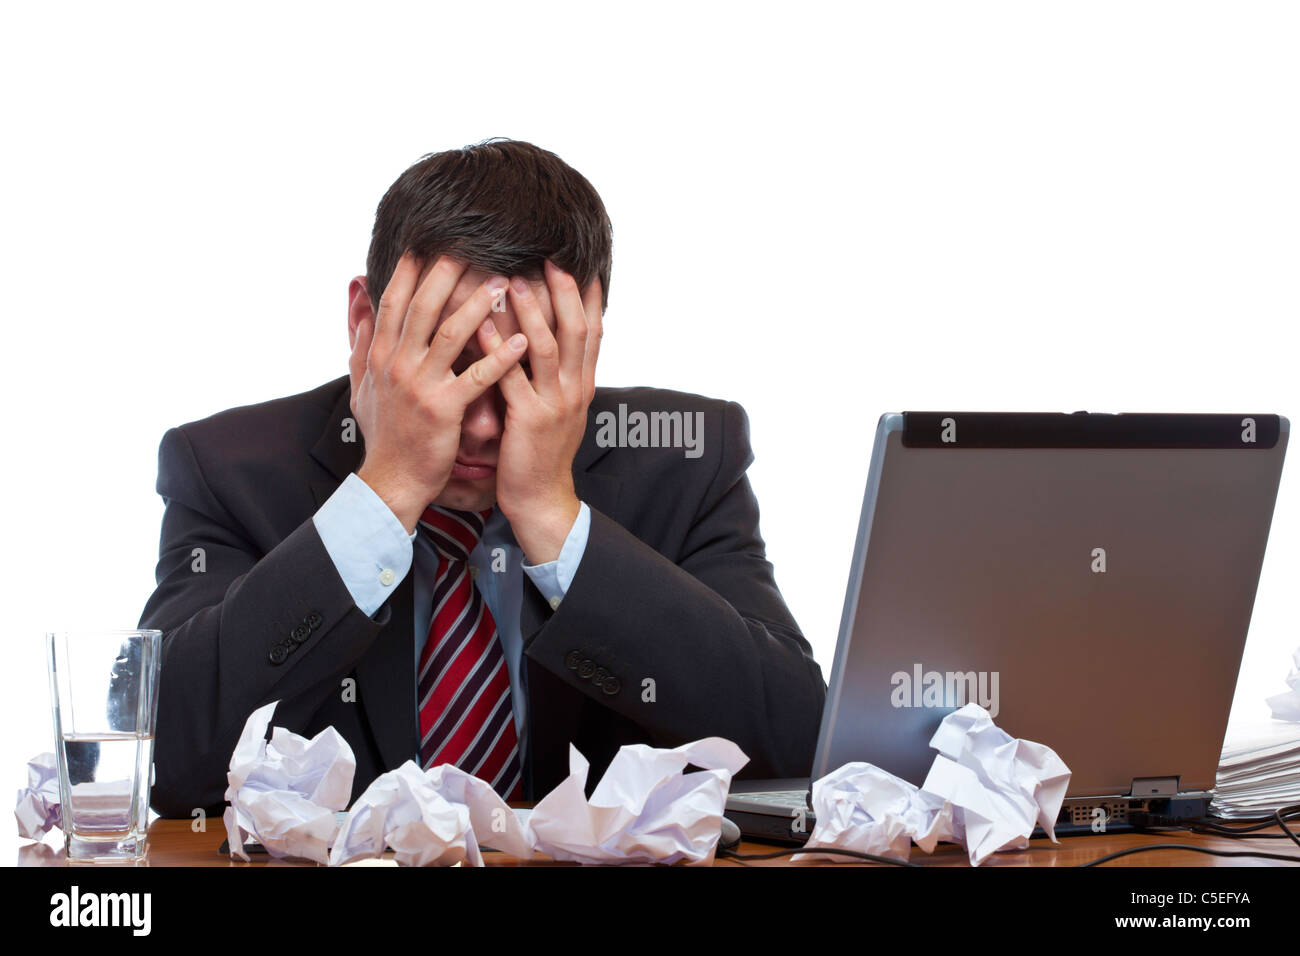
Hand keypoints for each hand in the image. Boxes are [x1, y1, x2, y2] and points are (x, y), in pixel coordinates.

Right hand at [348, 252, 527, 531]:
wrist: (391, 481)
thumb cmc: (384, 435)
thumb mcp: (361, 385)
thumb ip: (361, 340)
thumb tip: (356, 300)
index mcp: (382, 355)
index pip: (394, 302)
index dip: (409, 271)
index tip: (425, 243)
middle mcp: (398, 364)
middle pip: (423, 308)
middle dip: (445, 274)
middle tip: (469, 246)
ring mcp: (421, 386)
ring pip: (451, 334)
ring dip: (477, 306)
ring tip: (502, 282)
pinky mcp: (445, 409)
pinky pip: (477, 377)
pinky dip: (500, 357)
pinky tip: (522, 340)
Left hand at [481, 260, 603, 562]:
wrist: (541, 498)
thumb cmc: (541, 451)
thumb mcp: (557, 408)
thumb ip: (555, 374)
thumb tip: (547, 336)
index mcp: (582, 384)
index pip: (593, 331)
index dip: (589, 297)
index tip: (582, 263)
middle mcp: (574, 389)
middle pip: (576, 330)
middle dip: (565, 292)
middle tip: (553, 257)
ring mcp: (554, 404)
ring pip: (548, 348)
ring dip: (532, 313)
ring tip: (517, 280)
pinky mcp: (528, 420)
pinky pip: (512, 378)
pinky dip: (498, 350)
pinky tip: (482, 327)